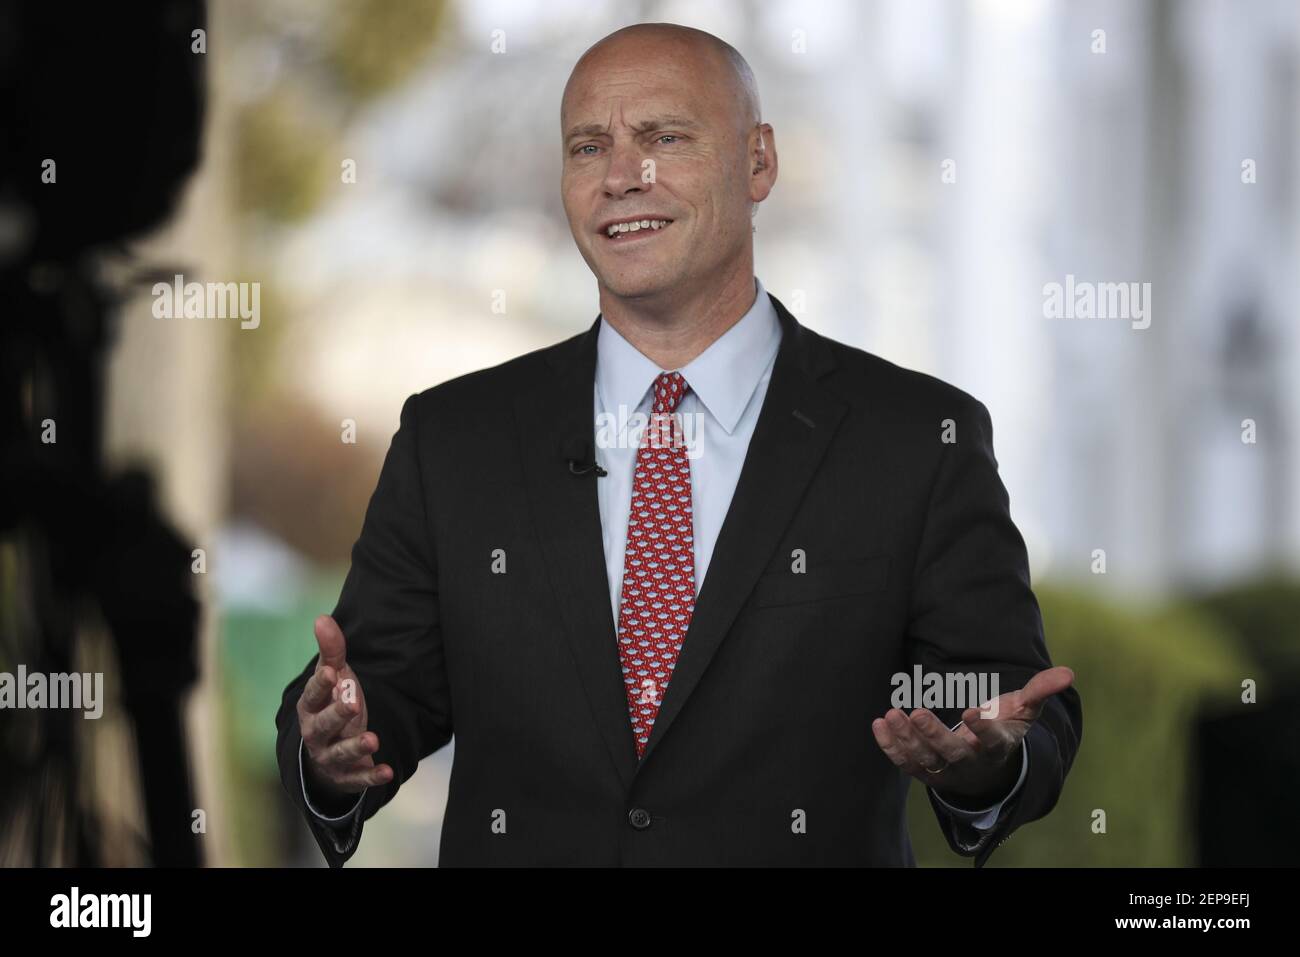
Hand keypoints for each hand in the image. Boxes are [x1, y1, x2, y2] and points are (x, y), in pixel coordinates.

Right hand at [297, 615, 393, 804]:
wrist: (327, 749)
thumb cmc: (331, 704)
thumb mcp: (334, 678)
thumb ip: (331, 651)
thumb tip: (322, 618)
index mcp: (309, 708)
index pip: (312, 696)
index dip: (321, 686)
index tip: (331, 673)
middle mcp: (316, 733)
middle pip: (324, 725)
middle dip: (337, 714)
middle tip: (353, 703)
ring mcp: (330, 757)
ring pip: (340, 754)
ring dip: (355, 747)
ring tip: (373, 739)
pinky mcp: (346, 776)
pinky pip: (357, 779)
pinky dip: (371, 777)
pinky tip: (389, 771)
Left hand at [870, 665, 1074, 805]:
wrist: (986, 766)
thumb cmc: (1004, 727)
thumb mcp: (1023, 710)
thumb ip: (1040, 691)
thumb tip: (1068, 673)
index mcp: (997, 747)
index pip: (992, 741)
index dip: (983, 728)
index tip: (972, 711)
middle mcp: (971, 762)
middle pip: (953, 754)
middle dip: (934, 735)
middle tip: (917, 712)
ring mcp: (946, 770)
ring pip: (925, 761)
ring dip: (907, 739)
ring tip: (891, 714)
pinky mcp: (925, 771)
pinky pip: (906, 764)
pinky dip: (891, 747)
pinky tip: (879, 724)